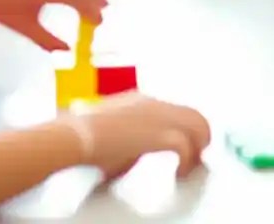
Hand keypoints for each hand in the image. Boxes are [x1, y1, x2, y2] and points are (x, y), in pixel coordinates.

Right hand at [66, 92, 211, 178]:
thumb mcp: (109, 131)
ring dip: (198, 149)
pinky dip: (187, 162)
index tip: (185, 147)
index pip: (178, 109)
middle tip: (194, 158)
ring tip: (189, 167)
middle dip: (199, 138)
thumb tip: (131, 154)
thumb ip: (126, 136)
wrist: (74, 135)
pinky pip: (186, 147)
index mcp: (142, 100)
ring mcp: (157, 117)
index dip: (185, 130)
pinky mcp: (157, 134)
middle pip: (195, 114)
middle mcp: (154, 104)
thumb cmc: (83, 136)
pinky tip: (179, 173)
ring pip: (199, 125)